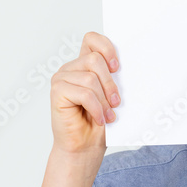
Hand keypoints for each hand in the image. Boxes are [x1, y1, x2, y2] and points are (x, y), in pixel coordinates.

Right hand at [49, 31, 120, 154]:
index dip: (106, 47)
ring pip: (90, 78)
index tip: (117, 67)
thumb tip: (129, 66)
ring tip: (108, 115)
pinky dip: (96, 108)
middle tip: (116, 102)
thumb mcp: (111, 96)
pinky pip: (84, 93)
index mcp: (84, 65)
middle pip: (95, 59)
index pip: (92, 39)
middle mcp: (71, 68)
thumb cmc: (99, 123)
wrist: (85, 148)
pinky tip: (99, 119)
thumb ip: (114, 78)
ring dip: (104, 100)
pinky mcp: (57, 92)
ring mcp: (61, 79)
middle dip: (110, 83)